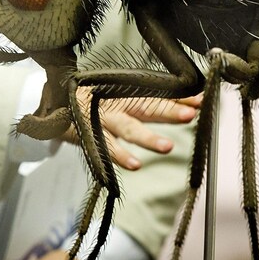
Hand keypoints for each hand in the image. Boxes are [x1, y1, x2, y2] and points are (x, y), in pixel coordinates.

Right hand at [61, 90, 200, 169]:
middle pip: (147, 107)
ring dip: (148, 138)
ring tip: (168, 147)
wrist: (56, 104)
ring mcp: (104, 119)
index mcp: (129, 95)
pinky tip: (136, 165)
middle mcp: (118, 105)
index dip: (180, 98)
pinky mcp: (89, 134)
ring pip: (129, 129)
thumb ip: (150, 103)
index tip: (202, 99)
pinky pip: (107, 148)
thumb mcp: (122, 98)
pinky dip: (120, 156)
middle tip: (190, 115)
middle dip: (169, 111)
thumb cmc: (95, 102)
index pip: (159, 95)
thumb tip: (188, 106)